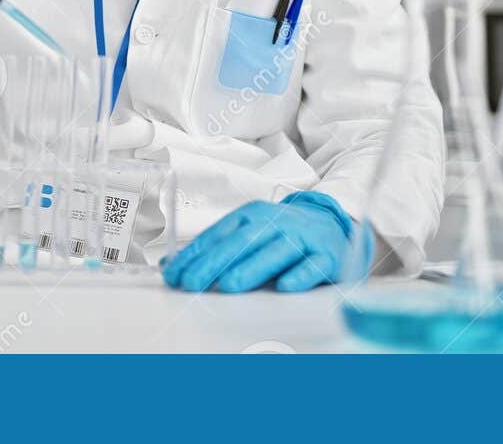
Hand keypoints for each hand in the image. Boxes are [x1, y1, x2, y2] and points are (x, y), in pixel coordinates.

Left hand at [162, 192, 369, 292]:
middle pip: (243, 241)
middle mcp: (276, 222)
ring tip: (229, 285)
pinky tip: (285, 287)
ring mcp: (302, 237)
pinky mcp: (326, 254)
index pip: (219, 234)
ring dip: (252, 268)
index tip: (175, 275)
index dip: (195, 255)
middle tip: (193, 283)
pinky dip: (300, 275)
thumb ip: (213, 251)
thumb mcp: (247, 235)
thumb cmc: (282, 235)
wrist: (331, 225)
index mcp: (252, 215)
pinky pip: (313, 265)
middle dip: (215, 263)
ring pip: (276, 252)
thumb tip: (171, 266)